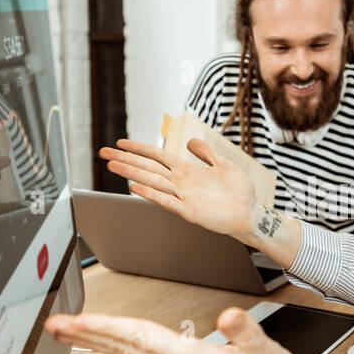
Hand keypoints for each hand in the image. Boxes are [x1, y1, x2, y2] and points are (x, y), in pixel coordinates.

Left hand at [44, 306, 332, 353]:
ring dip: (98, 341)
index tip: (73, 321)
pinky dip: (122, 346)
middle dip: (86, 335)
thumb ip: (247, 334)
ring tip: (72, 331)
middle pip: (122, 348)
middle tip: (53, 324)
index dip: (103, 327)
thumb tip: (228, 317)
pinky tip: (115, 342)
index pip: (137, 339)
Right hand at [100, 138, 255, 238]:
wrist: (250, 213)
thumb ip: (206, 153)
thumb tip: (190, 141)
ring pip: (152, 181)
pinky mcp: (189, 211)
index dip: (139, 148)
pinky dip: (151, 194)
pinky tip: (135, 188)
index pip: (157, 155)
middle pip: (148, 166)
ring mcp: (183, 196)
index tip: (120, 142)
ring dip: (131, 173)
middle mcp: (181, 182)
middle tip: (103, 153)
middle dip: (125, 159)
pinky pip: (166, 201)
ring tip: (112, 165)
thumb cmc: (239, 192)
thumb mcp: (223, 164)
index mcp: (186, 171)